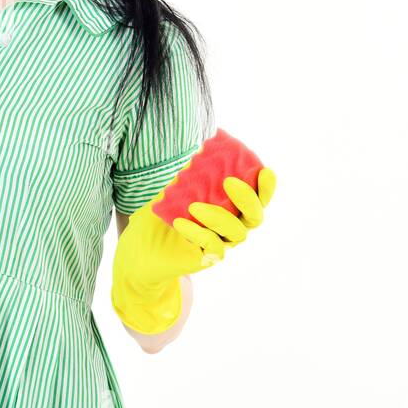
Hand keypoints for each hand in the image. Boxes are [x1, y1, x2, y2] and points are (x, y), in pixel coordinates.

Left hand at [111, 165, 276, 334]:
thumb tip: (199, 150)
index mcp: (230, 206)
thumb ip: (190, 174)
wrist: (142, 247)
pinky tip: (180, 222)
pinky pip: (214, 247)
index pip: (256, 197)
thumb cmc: (162, 214)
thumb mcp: (174, 189)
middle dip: (248, 199)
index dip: (265, 187)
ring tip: (193, 206)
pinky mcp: (207, 258)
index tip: (265, 171)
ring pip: (236, 232)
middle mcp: (231, 225)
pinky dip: (199, 233)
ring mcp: (221, 242)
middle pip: (254, 217)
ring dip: (218, 216)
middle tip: (230, 182)